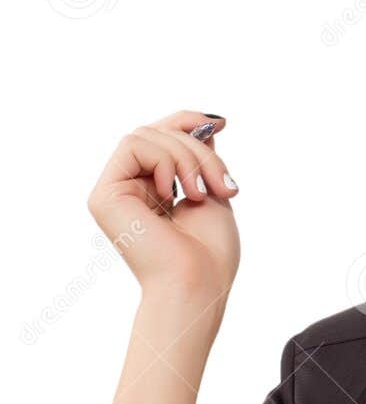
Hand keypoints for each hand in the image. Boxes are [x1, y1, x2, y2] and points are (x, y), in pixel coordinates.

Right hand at [87, 109, 239, 310]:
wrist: (197, 282)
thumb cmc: (210, 251)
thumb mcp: (211, 189)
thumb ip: (199, 156)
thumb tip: (201, 122)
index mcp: (150, 189)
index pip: (160, 136)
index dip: (187, 122)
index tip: (221, 123)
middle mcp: (128, 188)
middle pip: (157, 131)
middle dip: (197, 149)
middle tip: (223, 184)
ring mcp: (113, 191)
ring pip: (147, 135)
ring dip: (187, 158)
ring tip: (200, 193)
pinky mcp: (104, 195)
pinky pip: (134, 144)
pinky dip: (164, 161)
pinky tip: (172, 193)